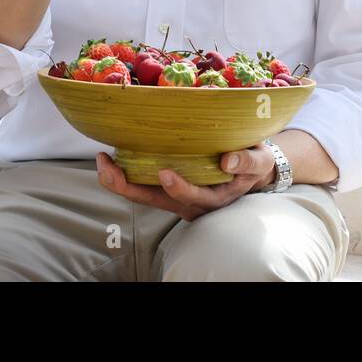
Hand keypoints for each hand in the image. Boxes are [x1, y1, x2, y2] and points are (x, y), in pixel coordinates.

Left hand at [95, 143, 277, 221]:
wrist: (250, 170)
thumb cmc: (254, 164)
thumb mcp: (259, 161)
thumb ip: (247, 161)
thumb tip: (227, 160)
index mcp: (213, 199)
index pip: (192, 198)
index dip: (179, 188)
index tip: (165, 173)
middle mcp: (189, 204)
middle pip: (154, 200)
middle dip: (127, 186)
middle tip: (107, 167)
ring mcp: (175, 198)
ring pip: (142, 195)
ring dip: (119, 181)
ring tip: (103, 160)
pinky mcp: (167, 189)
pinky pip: (142, 185)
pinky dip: (125, 173)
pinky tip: (113, 157)